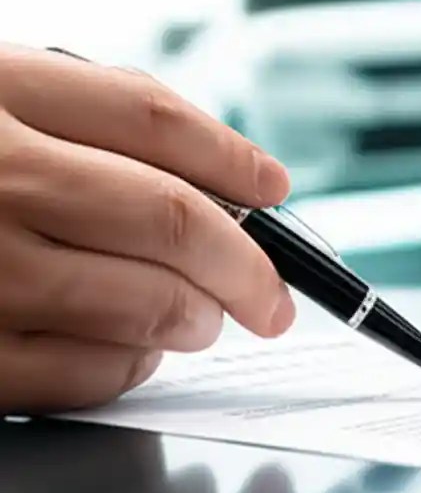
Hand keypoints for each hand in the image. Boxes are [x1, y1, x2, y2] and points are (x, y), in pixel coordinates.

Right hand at [0, 43, 294, 412]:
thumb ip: (99, 118)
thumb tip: (242, 180)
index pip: (152, 121)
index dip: (233, 158)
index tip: (273, 190)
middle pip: (166, 219)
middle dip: (245, 265)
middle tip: (272, 295)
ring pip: (134, 302)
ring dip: (195, 318)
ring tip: (205, 317)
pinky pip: (74, 374)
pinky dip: (130, 368)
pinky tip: (138, 352)